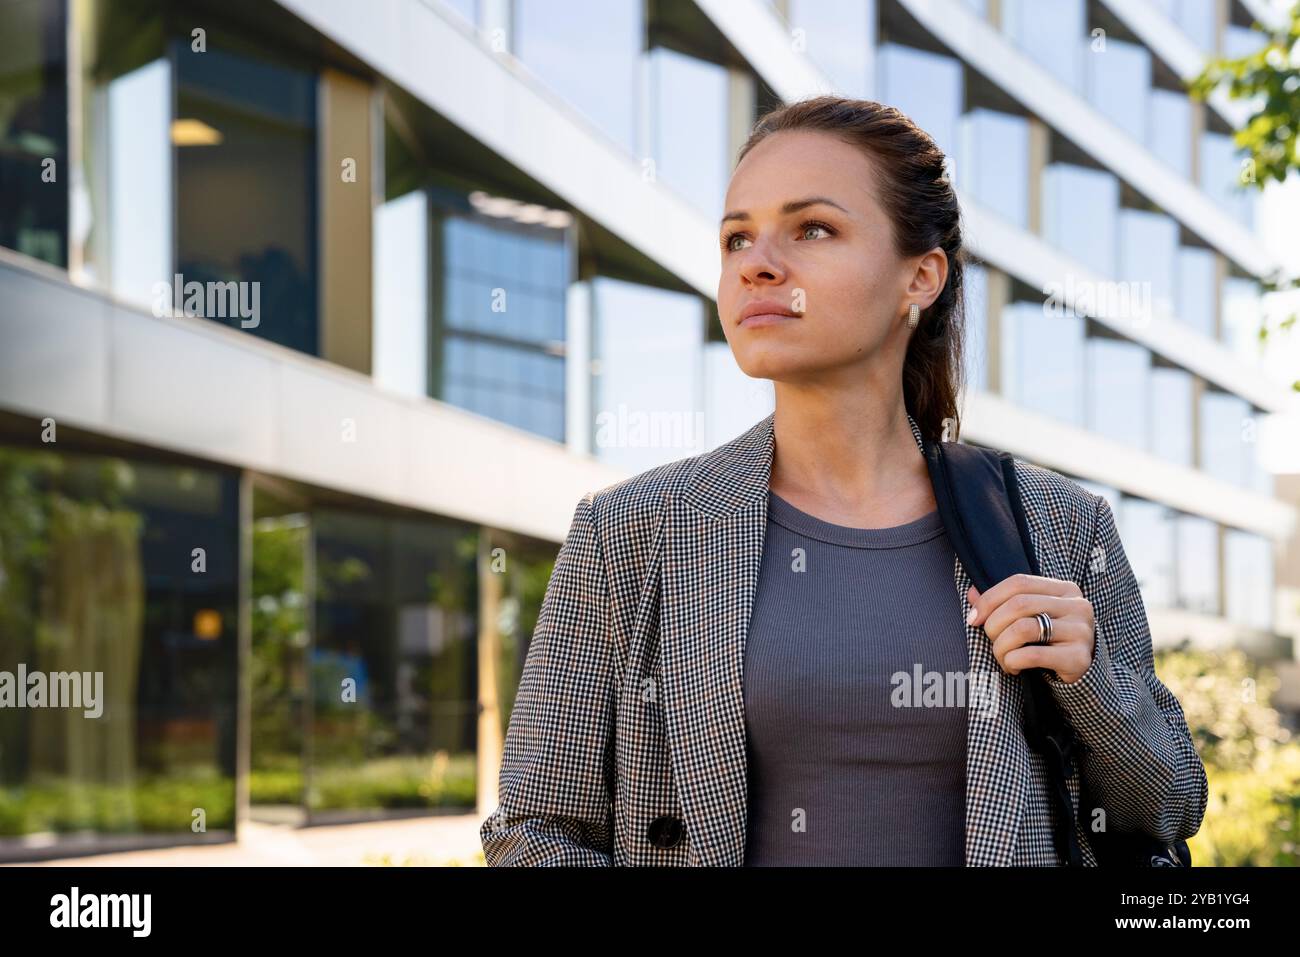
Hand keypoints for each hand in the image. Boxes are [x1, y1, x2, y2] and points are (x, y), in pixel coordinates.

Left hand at [966, 574, 1095, 684]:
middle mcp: (1077, 606)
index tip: (973, 619)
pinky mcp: (1079, 657)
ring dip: (1001, 646)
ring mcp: (1081, 631)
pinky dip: (1013, 661)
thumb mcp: (1029, 617)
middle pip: (1019, 605)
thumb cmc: (1048, 640)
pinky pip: (1033, 655)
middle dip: (993, 625)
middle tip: (990, 642)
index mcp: (1064, 589)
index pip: (1018, 583)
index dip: (989, 599)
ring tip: (1002, 658)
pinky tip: (1013, 668)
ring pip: (1023, 629)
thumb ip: (1002, 603)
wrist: (1081, 671)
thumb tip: (971, 594)